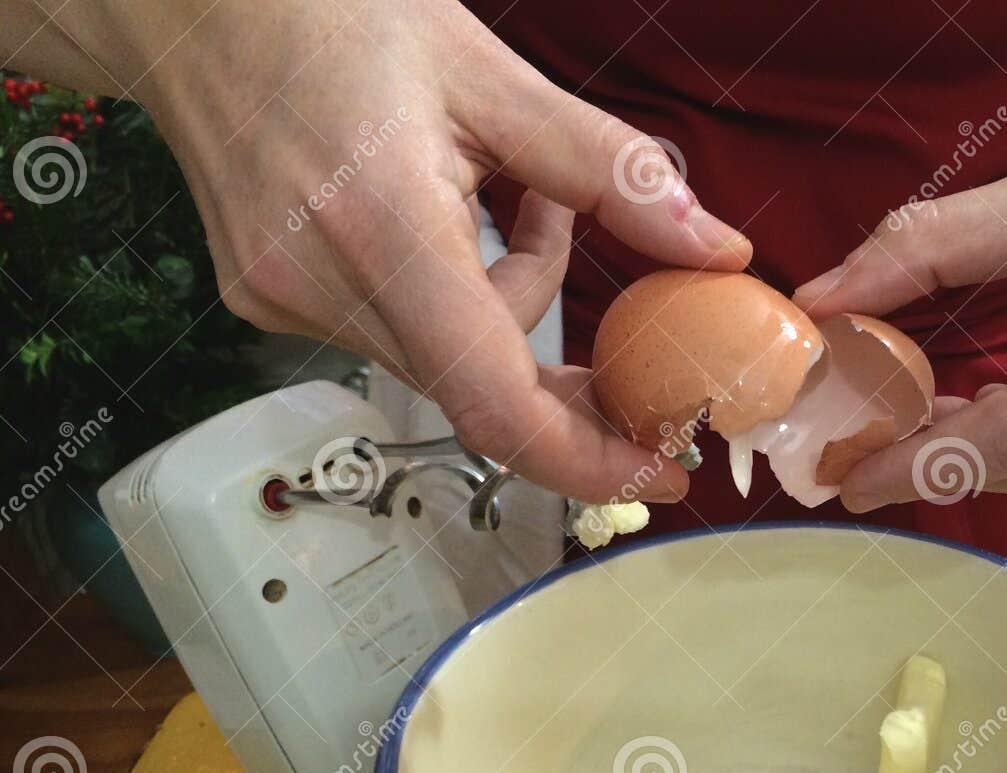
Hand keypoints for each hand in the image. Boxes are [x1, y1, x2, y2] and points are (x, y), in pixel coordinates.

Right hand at [83, 0, 751, 501]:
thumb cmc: (330, 12)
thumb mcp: (493, 75)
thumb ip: (615, 174)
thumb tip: (714, 249)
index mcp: (382, 226)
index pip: (494, 404)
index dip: (586, 458)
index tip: (659, 472)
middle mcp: (322, 283)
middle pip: (481, 383)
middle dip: (562, 367)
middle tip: (630, 349)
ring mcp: (286, 301)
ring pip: (445, 359)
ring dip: (506, 307)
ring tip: (515, 203)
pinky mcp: (270, 301)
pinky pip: (398, 331)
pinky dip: (449, 295)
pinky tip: (448, 214)